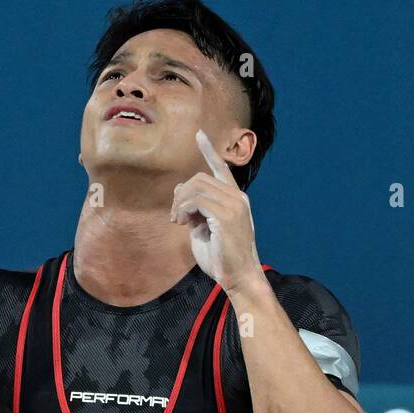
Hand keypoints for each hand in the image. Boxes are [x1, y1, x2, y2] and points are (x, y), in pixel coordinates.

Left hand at [170, 129, 265, 294]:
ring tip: (178, 222)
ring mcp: (234, 205)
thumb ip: (194, 209)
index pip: (221, 169)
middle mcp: (237, 198)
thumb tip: (179, 189)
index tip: (199, 134)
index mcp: (235, 199)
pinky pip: (197, 201)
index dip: (209, 151)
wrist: (238, 278)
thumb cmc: (221, 258)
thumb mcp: (202, 229)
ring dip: (180, 203)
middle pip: (200, 178)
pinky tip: (182, 224)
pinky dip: (184, 209)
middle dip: (181, 194)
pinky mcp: (226, 216)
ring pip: (196, 187)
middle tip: (175, 217)